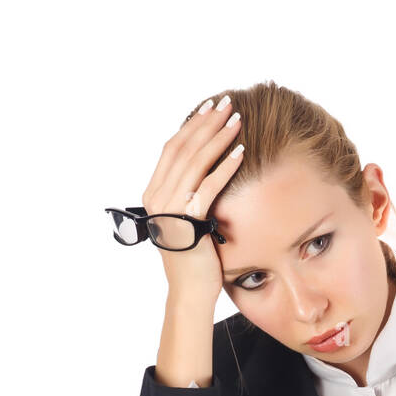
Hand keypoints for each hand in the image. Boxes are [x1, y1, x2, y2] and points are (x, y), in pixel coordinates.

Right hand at [141, 95, 243, 302]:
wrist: (190, 291)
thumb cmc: (194, 258)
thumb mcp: (187, 219)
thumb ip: (188, 194)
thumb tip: (204, 170)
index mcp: (154, 193)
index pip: (172, 149)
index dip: (192, 126)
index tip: (211, 108)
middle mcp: (157, 197)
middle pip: (183, 148)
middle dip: (207, 123)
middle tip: (227, 104)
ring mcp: (170, 209)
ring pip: (195, 162)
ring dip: (218, 138)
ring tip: (237, 121)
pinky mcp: (187, 221)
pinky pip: (208, 186)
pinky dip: (225, 167)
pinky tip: (241, 152)